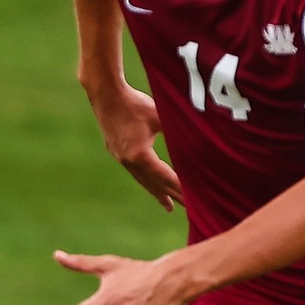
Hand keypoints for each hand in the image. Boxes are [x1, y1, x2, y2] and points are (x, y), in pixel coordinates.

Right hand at [89, 84, 184, 211]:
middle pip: (154, 184)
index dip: (180, 188)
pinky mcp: (116, 152)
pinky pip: (135, 173)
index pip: (165, 176)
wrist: (105, 96)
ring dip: (157, 193)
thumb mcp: (161, 116)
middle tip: (188, 209)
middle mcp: (129, 161)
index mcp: (140, 155)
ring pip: (143, 181)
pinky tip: (151, 183)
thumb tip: (199, 140)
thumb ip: (177, 130)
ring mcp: (121, 158)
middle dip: (172, 197)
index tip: (193, 200)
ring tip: (167, 206)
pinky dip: (146, 181)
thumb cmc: (135, 103)